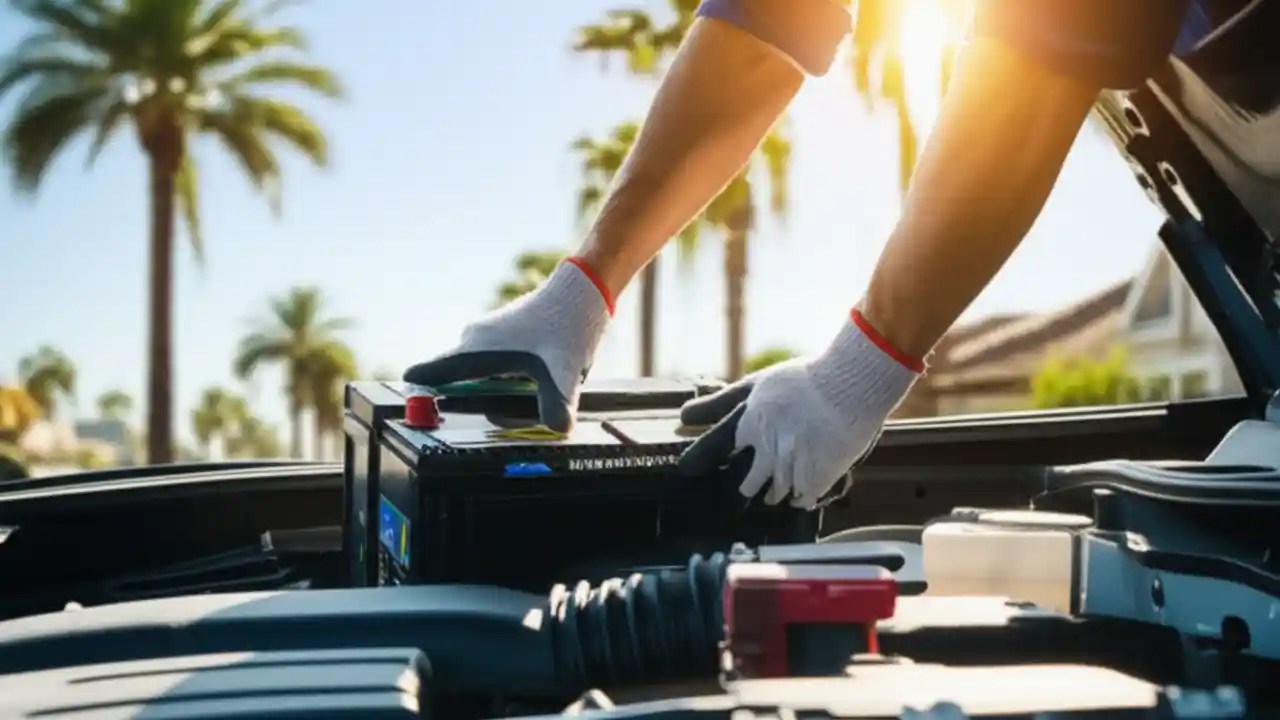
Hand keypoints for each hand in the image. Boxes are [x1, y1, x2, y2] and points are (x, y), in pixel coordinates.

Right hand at [402, 258, 612, 432]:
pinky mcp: (497, 336)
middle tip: (520, 405)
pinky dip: (508, 378)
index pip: (431, 373)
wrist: (579, 293)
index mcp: (476, 350)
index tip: (411, 405)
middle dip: (488, 404)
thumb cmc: (565, 328)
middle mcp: (472, 341)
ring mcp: (483, 337)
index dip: (419, 393)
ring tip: (534, 384)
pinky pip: (493, 367)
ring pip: (481, 378)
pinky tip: (536, 375)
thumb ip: (556, 406)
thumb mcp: (563, 375)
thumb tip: (558, 428)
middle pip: (462, 387)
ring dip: (502, 391)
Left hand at [677, 313, 921, 508]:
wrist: (851, 384)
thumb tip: (685, 415)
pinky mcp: (816, 480)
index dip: (697, 462)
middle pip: (740, 486)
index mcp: (748, 424)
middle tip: (741, 489)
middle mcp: (765, 450)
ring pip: (771, 497)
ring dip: (772, 493)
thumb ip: (720, 402)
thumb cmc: (805, 380)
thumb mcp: (756, 384)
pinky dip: (800, 497)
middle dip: (739, 489)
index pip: (710, 451)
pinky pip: (800, 502)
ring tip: (777, 486)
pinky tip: (802, 487)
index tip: (688, 469)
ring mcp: (791, 468)